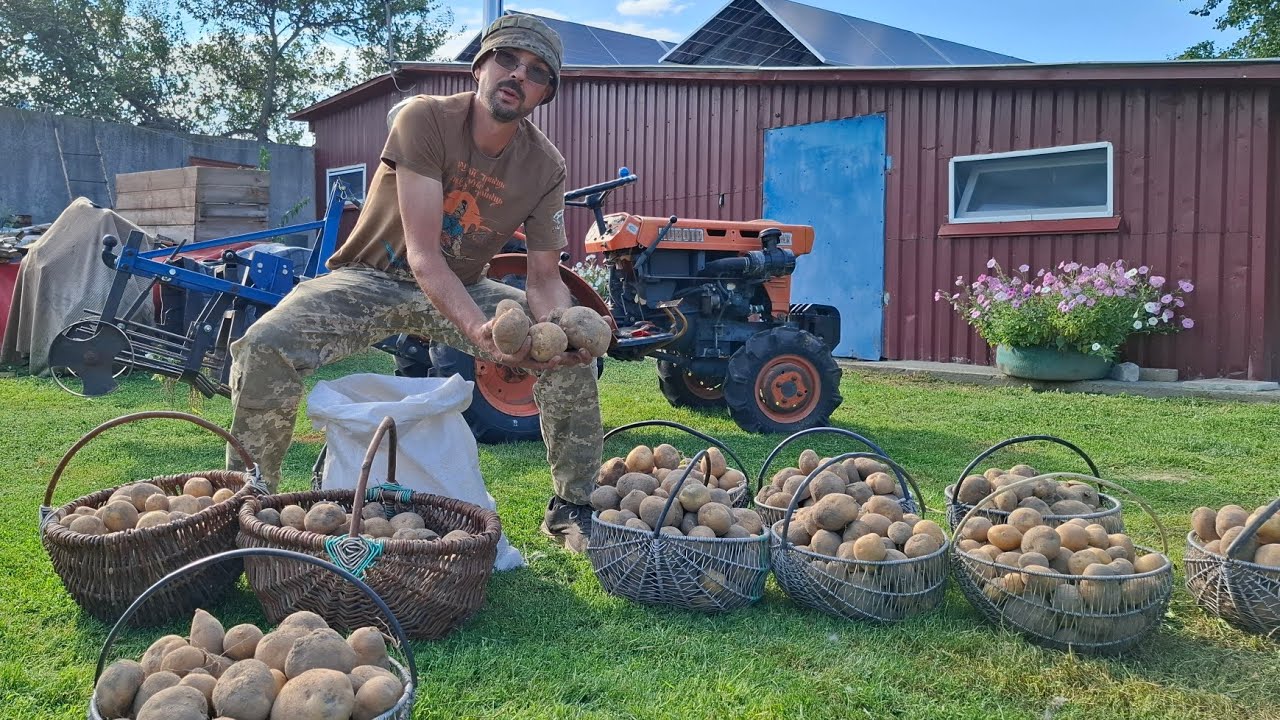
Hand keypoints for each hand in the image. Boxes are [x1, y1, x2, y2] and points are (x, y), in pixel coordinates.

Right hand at [470, 320, 593, 371]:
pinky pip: (542, 355)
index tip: (529, 338)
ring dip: (554, 362)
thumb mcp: (485, 330)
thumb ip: (490, 326)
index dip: (524, 350)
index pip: (518, 357)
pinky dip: (552, 353)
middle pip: (535, 365)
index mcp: (507, 358)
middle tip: (559, 358)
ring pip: (541, 363)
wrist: (487, 338)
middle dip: (547, 364)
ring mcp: (525, 359)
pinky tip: (564, 348)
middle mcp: (518, 361)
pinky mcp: (530, 354)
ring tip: (568, 357)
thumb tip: (496, 321)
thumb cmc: (485, 333)